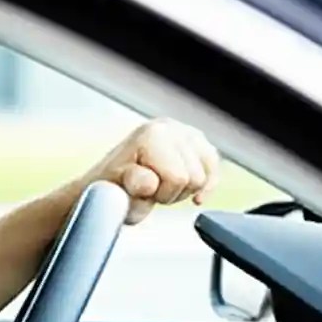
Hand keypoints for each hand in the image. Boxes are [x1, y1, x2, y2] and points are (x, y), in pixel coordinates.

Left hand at [80, 117, 219, 224]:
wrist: (108, 185)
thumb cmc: (111, 190)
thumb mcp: (116, 192)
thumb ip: (133, 185)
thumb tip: (149, 182)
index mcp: (151, 134)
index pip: (177, 178)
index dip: (161, 194)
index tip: (141, 191)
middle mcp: (170, 126)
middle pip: (195, 177)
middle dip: (172, 192)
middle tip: (150, 191)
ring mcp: (184, 131)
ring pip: (205, 176)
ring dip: (183, 189)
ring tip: (160, 187)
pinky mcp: (196, 141)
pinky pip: (213, 167)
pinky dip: (204, 184)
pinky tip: (191, 194)